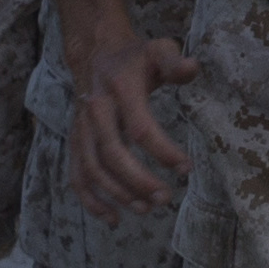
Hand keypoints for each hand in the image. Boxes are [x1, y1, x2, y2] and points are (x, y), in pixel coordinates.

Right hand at [68, 27, 201, 216]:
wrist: (93, 52)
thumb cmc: (134, 57)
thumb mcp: (158, 49)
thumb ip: (175, 62)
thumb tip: (193, 67)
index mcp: (120, 89)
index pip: (140, 127)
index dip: (164, 151)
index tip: (186, 168)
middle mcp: (96, 110)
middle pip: (113, 153)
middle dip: (138, 181)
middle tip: (165, 198)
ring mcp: (82, 128)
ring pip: (93, 169)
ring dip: (118, 194)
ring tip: (146, 208)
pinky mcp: (75, 141)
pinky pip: (77, 176)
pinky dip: (91, 200)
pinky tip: (113, 218)